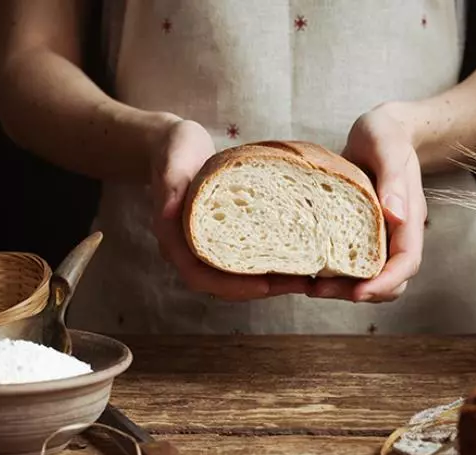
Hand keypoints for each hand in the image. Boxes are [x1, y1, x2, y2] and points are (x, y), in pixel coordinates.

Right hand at [150, 119, 309, 300]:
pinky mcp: (224, 238)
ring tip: (305, 277)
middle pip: (224, 285)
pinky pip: (245, 260)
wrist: (176, 145)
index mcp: (174, 238)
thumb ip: (170, 185)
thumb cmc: (174, 150)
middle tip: (299, 283)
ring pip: (237, 277)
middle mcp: (190, 249)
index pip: (199, 276)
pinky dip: (269, 263)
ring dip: (270, 281)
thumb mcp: (172, 160)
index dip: (232, 286)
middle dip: (261, 288)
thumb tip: (170, 213)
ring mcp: (207, 246)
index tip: (265, 286)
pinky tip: (297, 257)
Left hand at [310, 103, 426, 302]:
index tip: (357, 293)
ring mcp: (380, 235)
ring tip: (305, 284)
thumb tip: (395, 216)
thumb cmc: (385, 133)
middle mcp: (397, 232)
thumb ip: (392, 178)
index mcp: (409, 217)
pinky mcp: (361, 233)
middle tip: (317, 290)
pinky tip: (304, 266)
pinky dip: (331, 271)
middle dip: (357, 292)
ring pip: (368, 276)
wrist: (380, 130)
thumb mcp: (387, 146)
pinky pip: (351, 261)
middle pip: (389, 280)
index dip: (385, 283)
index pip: (407, 263)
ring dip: (340, 287)